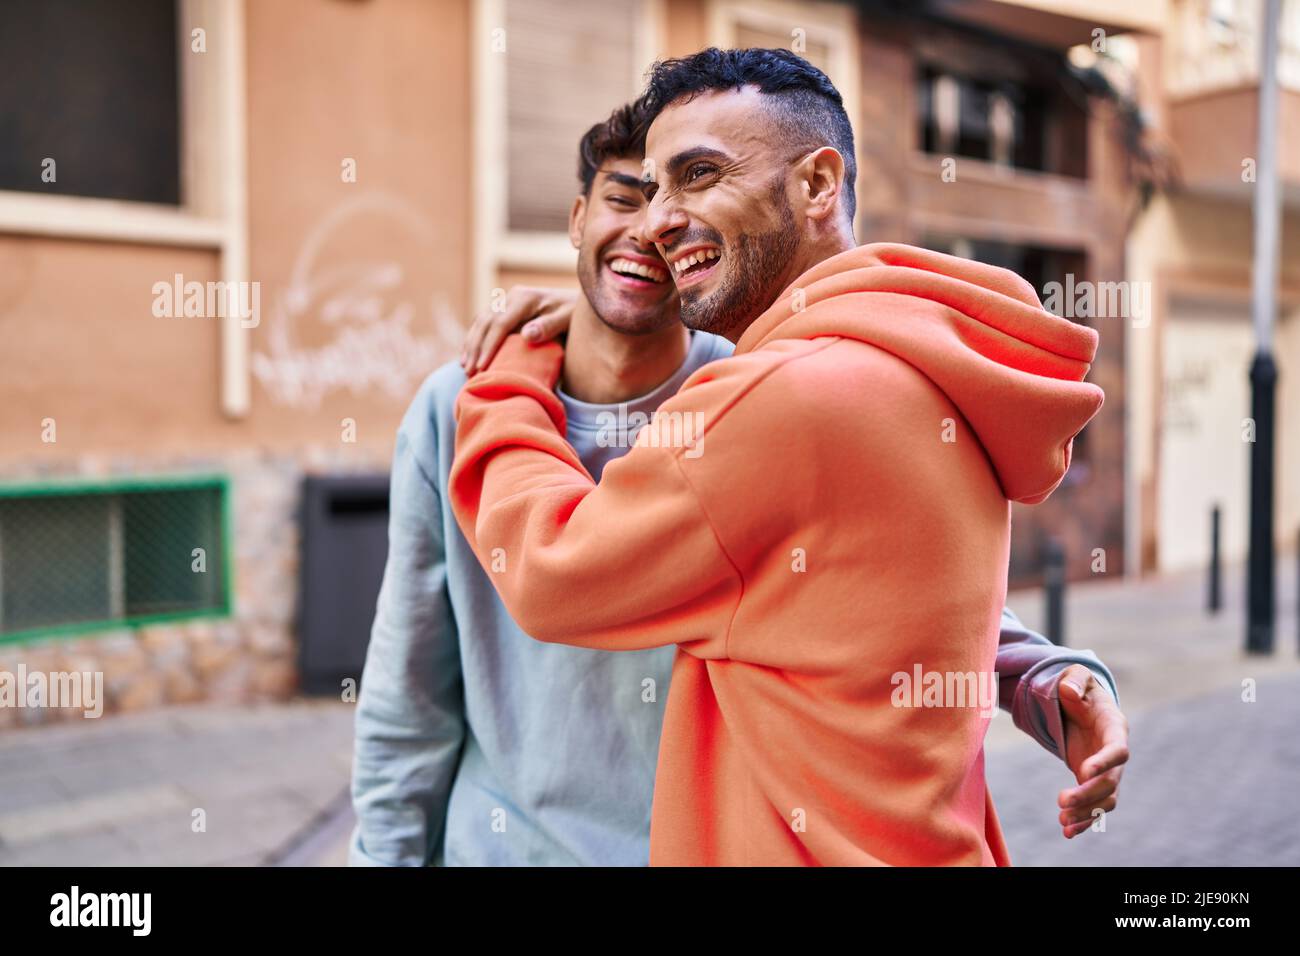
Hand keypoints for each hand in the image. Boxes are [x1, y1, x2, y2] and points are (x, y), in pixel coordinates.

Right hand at [461, 286, 576, 372]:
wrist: (577, 302)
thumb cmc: (574, 315)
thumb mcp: (567, 319)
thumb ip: (548, 326)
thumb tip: (526, 335)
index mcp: (525, 298)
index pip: (500, 323)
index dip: (488, 346)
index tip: (482, 367)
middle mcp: (512, 296)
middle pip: (485, 322)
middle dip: (475, 348)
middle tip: (469, 372)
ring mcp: (506, 300)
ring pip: (480, 322)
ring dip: (471, 344)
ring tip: (464, 367)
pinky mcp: (504, 308)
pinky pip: (484, 323)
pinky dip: (474, 339)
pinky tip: (469, 355)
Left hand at [1056, 663, 1129, 838]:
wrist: (1080, 706)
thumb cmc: (1079, 689)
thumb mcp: (1076, 677)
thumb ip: (1074, 680)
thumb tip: (1068, 690)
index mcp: (1115, 728)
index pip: (1118, 750)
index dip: (1104, 762)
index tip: (1083, 772)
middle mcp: (1116, 754)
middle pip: (1111, 781)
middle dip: (1088, 793)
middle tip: (1062, 800)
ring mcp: (1108, 771)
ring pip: (1105, 799)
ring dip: (1086, 812)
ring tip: (1063, 821)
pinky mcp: (1094, 782)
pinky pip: (1096, 806)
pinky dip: (1084, 819)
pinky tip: (1067, 831)